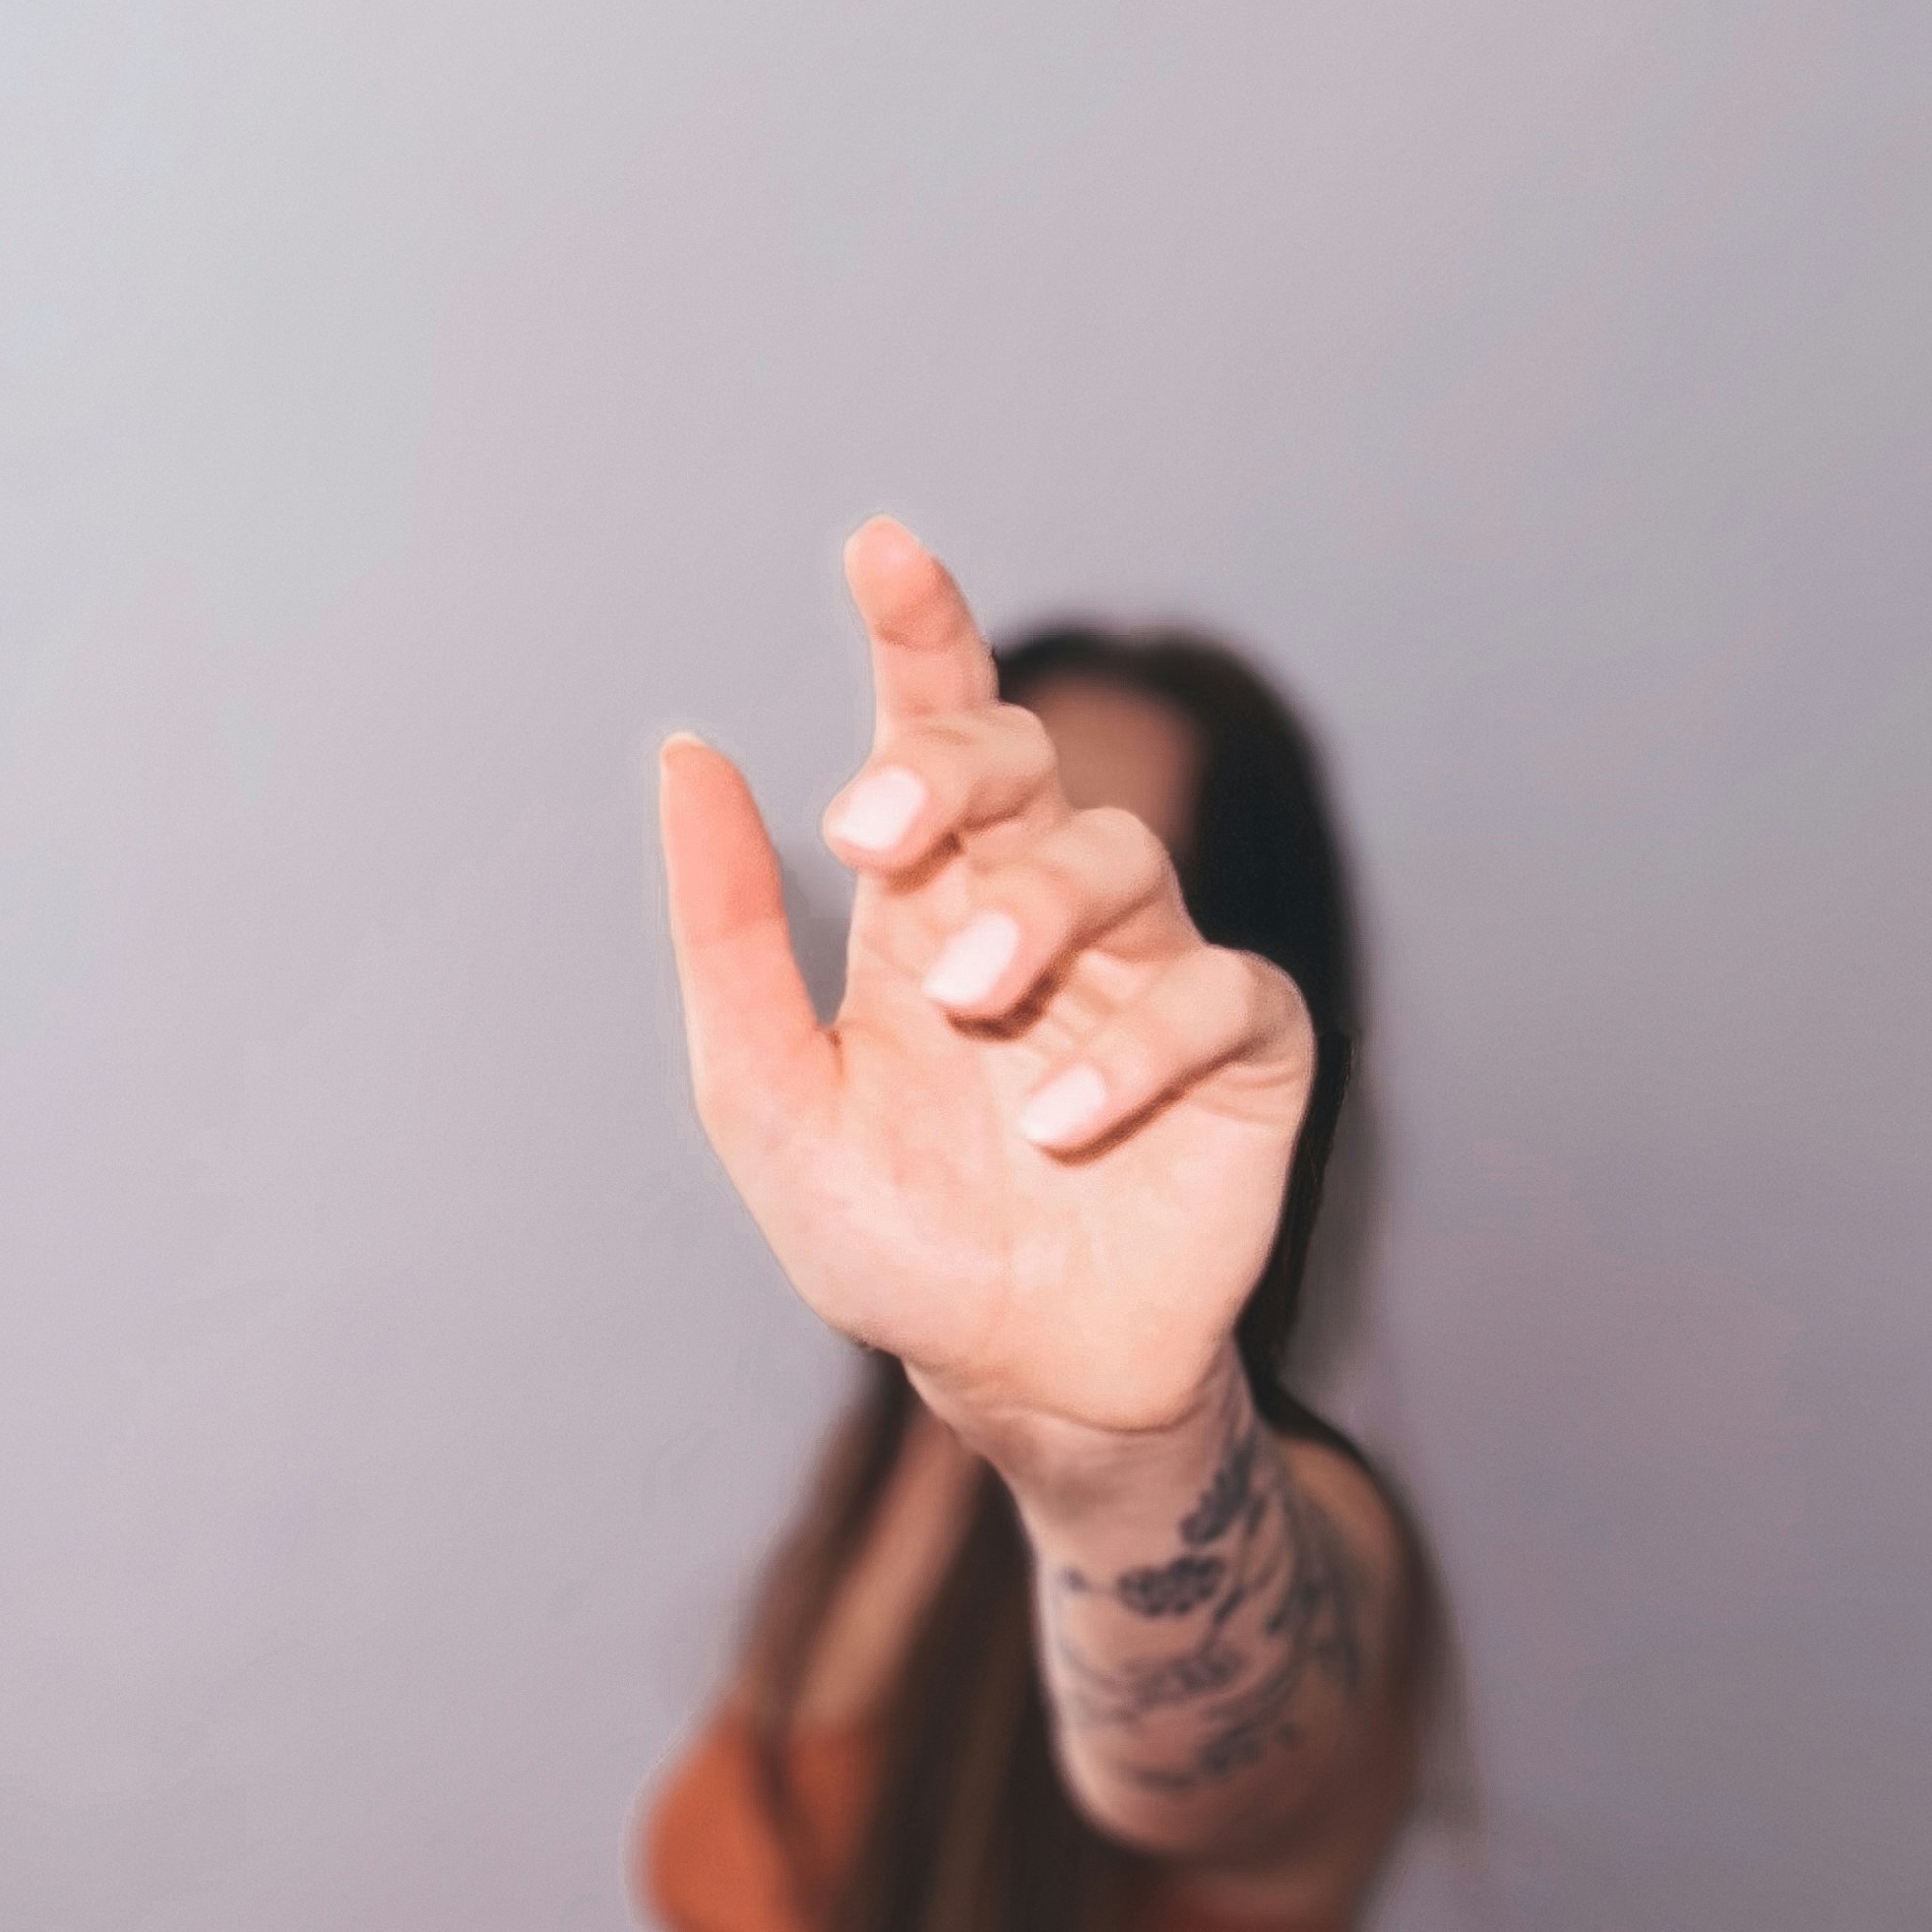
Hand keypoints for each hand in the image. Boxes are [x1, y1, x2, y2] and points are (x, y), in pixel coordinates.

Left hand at [656, 520, 1314, 1436]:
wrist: (1015, 1380)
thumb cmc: (892, 1240)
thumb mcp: (770, 1099)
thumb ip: (727, 937)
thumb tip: (688, 750)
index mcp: (932, 904)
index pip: (936, 734)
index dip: (922, 633)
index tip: (880, 551)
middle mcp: (1044, 916)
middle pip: (1026, 764)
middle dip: (952, 769)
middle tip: (873, 838)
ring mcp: (1152, 974)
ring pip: (1122, 857)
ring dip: (1034, 913)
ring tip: (968, 1005)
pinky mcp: (1243, 1053)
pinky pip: (1218, 991)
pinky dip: (1138, 1041)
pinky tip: (1064, 1116)